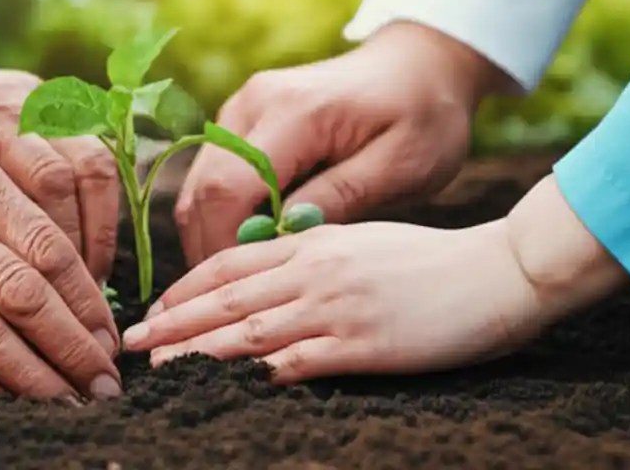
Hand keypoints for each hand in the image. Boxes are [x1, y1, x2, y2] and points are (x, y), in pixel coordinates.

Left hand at [0, 40, 119, 282]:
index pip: (47, 180)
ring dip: (101, 226)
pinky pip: (92, 159)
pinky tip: (83, 253)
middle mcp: (23, 101)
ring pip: (98, 162)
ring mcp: (43, 98)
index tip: (54, 293)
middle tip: (83, 293)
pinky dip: (94, 209)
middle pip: (84, 168)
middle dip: (90, 238)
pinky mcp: (55, 104)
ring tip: (92, 281)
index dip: (59, 241)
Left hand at [124, 176, 626, 382]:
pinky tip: (229, 387)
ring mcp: (336, 307)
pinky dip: (259, 374)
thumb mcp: (362, 242)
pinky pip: (298, 361)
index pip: (230, 264)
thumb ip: (314, 254)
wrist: (496, 271)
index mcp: (312, 243)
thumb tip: (273, 275)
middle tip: (133, 342)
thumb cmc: (432, 259)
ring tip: (161, 367)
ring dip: (199, 350)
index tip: (156, 308)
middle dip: (174, 321)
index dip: (185, 287)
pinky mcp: (362, 345)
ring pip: (249, 330)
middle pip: (226, 298)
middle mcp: (314, 271)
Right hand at [176, 21, 508, 264]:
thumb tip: (283, 234)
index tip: (250, 291)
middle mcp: (253, 103)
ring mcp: (241, 108)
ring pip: (199, 187)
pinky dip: (224, 216)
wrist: (420, 63)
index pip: (228, 188)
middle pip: (201, 190)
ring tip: (250, 279)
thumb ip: (341, 197)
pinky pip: (214, 177)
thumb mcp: (400, 165)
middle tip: (243, 299)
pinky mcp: (240, 121)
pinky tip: (256, 246)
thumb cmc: (421, 116)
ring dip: (215, 235)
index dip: (226, 245)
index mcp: (294, 111)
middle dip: (213, 248)